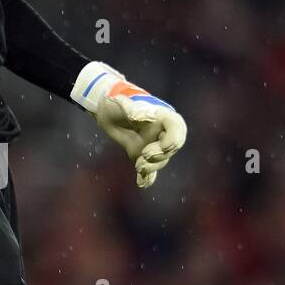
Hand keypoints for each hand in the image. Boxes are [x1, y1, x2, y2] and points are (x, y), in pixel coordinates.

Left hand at [71, 61, 186, 188]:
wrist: (107, 111)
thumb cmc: (116, 101)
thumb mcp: (122, 103)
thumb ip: (132, 109)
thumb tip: (139, 115)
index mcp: (162, 117)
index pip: (177, 129)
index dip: (171, 141)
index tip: (153, 147)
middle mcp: (161, 132)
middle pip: (170, 149)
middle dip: (160, 157)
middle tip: (143, 157)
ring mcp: (154, 145)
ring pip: (160, 161)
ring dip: (150, 167)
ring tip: (137, 165)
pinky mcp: (144, 156)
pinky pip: (151, 170)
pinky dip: (147, 178)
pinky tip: (142, 183)